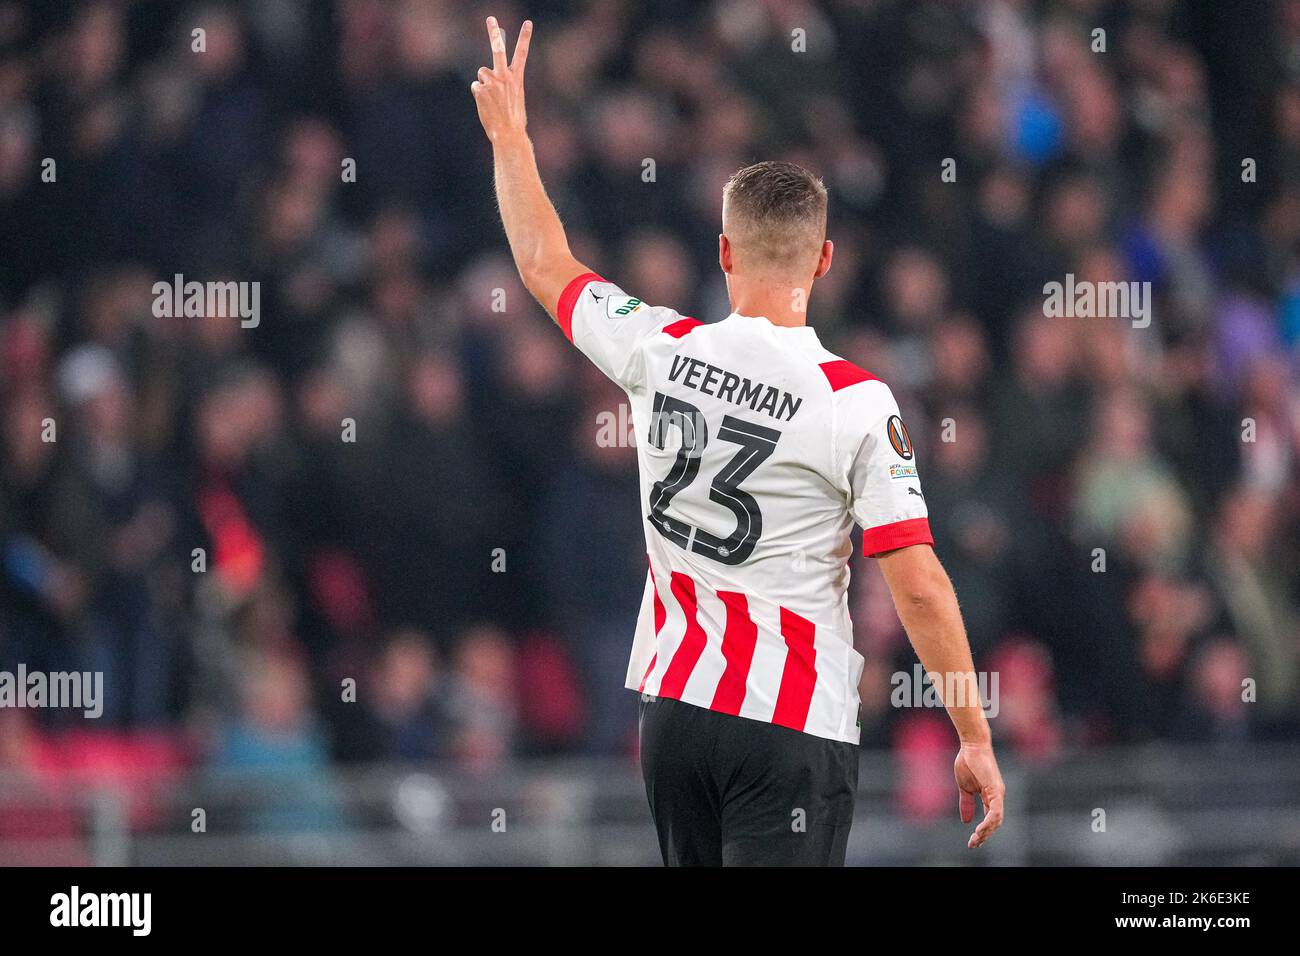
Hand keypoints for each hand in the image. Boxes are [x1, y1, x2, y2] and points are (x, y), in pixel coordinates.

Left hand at [471, 16, 531, 142]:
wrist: (508, 133)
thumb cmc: (513, 119)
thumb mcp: (516, 97)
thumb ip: (507, 83)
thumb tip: (492, 79)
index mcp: (517, 78)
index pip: (522, 54)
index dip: (525, 37)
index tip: (528, 22)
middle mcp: (505, 76)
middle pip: (498, 49)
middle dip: (494, 33)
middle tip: (490, 18)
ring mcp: (492, 82)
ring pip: (482, 73)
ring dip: (484, 83)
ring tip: (491, 99)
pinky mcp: (481, 88)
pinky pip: (476, 86)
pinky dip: (479, 95)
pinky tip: (486, 105)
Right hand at [955, 740, 1005, 848]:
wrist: (971, 745)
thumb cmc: (968, 762)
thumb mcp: (964, 787)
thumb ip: (966, 803)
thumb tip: (966, 821)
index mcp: (990, 796)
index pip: (990, 819)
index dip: (982, 831)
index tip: (972, 842)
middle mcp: (997, 797)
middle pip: (995, 823)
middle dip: (984, 836)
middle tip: (973, 845)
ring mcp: (998, 793)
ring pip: (996, 820)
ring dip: (986, 832)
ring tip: (976, 840)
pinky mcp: (996, 790)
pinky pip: (995, 811)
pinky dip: (989, 822)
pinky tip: (980, 829)